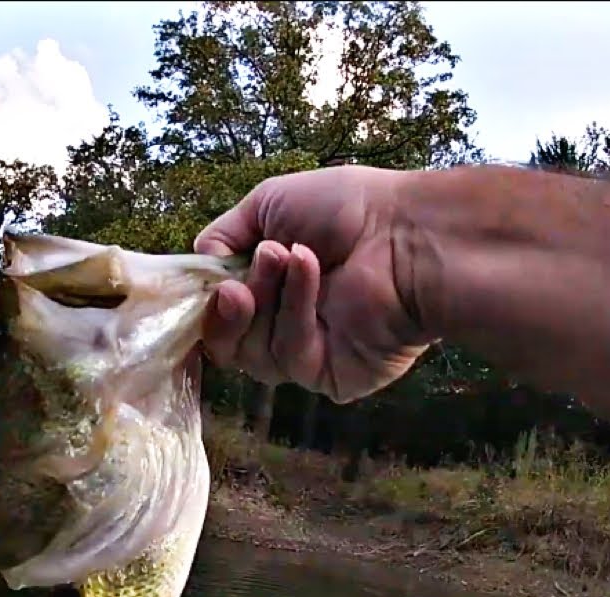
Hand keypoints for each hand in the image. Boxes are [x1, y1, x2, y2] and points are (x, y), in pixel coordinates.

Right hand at [195, 165, 434, 403]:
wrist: (407, 229)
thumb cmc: (346, 209)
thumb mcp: (267, 204)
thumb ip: (221, 236)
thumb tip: (202, 266)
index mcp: (271, 292)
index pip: (221, 319)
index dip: (207, 306)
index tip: (208, 283)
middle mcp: (287, 328)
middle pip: (229, 346)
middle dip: (229, 312)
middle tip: (238, 285)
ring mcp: (310, 356)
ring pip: (255, 355)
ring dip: (267, 299)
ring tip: (289, 255)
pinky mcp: (333, 378)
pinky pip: (292, 358)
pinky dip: (296, 310)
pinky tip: (311, 271)